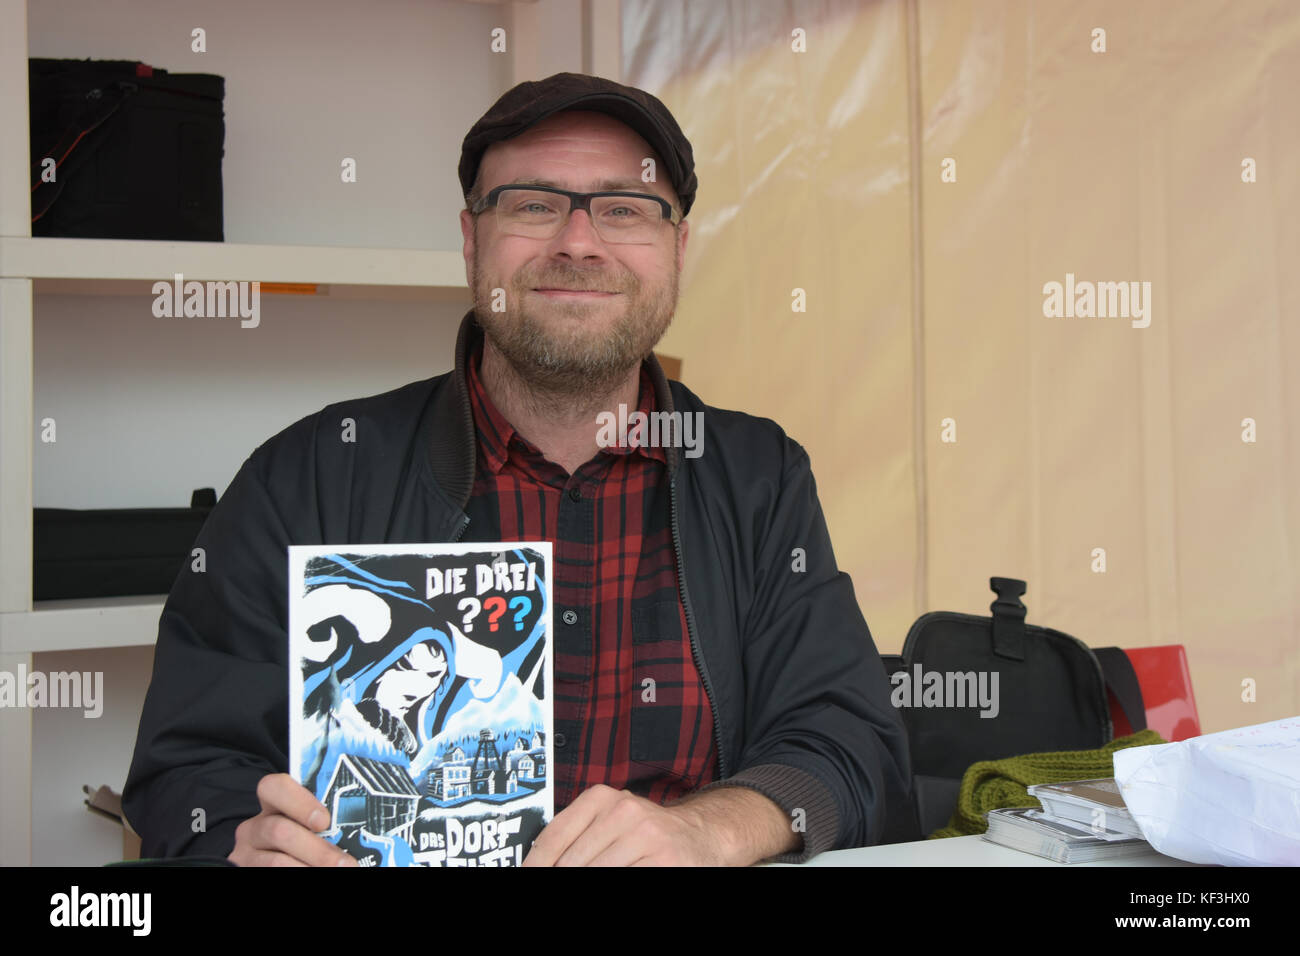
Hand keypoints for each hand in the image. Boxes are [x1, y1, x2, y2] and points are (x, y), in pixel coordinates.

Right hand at [228, 773, 358, 866]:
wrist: (290, 860)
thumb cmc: (310, 841)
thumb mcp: (312, 828)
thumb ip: (330, 823)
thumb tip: (360, 830)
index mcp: (273, 805)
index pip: (274, 787)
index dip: (299, 802)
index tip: (324, 821)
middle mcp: (254, 828)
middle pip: (279, 830)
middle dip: (317, 850)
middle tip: (345, 863)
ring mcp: (247, 855)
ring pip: (276, 862)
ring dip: (310, 868)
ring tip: (336, 873)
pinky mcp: (246, 871)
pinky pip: (271, 874)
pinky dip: (300, 875)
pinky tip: (318, 878)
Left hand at [521, 785, 724, 866]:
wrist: (700, 835)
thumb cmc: (645, 834)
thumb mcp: (610, 821)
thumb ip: (576, 836)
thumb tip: (539, 862)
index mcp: (602, 798)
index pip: (555, 836)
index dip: (536, 863)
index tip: (526, 875)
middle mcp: (623, 811)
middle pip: (572, 862)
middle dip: (558, 877)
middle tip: (546, 885)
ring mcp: (646, 836)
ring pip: (595, 872)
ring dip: (583, 884)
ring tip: (575, 891)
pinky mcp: (664, 861)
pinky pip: (626, 879)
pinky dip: (615, 884)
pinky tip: (617, 880)